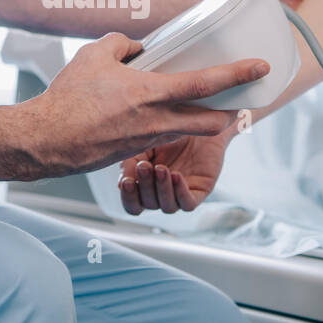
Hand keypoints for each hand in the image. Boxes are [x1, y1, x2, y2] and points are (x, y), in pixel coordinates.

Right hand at [20, 32, 267, 178]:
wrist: (47, 140)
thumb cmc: (67, 98)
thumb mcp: (93, 55)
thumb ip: (123, 44)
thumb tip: (139, 47)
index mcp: (150, 92)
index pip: (205, 83)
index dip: (237, 74)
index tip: (260, 67)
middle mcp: (156, 120)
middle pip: (211, 122)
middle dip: (231, 114)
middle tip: (240, 101)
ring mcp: (147, 140)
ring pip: (188, 131)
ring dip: (201, 120)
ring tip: (204, 106)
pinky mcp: (134, 150)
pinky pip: (161, 136)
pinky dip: (168, 125)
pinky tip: (157, 114)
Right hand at [117, 130, 233, 214]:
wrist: (196, 115)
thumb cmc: (168, 129)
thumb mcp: (143, 143)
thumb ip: (129, 162)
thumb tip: (122, 184)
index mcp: (146, 185)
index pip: (133, 205)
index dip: (128, 198)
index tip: (126, 181)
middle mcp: (163, 193)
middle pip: (148, 205)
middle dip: (145, 186)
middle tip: (144, 166)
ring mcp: (181, 193)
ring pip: (168, 207)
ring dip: (162, 189)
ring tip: (161, 168)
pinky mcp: (200, 191)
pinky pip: (188, 203)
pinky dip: (180, 192)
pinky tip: (175, 175)